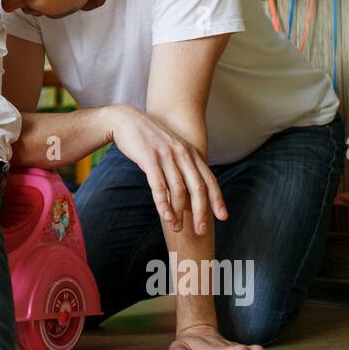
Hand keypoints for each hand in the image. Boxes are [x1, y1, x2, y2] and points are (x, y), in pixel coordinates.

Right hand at [106, 104, 227, 233]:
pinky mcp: (150, 159)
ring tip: (177, 228)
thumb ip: (182, 162)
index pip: (209, 179)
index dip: (217, 199)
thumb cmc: (147, 137)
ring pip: (179, 189)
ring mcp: (167, 156)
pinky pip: (159, 186)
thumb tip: (189, 185)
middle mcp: (182, 154)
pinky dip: (164, 203)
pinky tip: (166, 216)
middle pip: (198, 187)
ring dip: (179, 212)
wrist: (125, 119)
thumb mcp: (170, 146)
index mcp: (190, 152)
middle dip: (202, 211)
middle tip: (201, 230)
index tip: (223, 217)